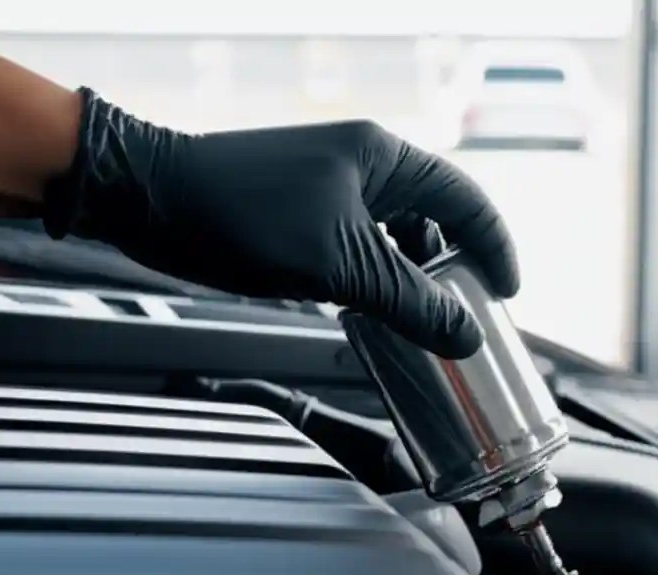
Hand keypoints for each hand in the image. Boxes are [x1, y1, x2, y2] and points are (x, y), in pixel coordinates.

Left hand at [42, 89, 516, 358]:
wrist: (150, 198)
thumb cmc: (242, 213)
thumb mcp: (340, 266)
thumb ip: (408, 302)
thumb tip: (465, 335)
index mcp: (385, 157)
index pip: (466, 200)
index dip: (495, 247)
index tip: (507, 294)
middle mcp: (365, 166)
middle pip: (436, 220)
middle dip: (456, 270)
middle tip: (467, 317)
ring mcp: (333, 188)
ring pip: (396, 238)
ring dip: (414, 280)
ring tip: (424, 325)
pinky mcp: (305, 214)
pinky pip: (362, 248)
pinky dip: (377, 281)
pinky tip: (375, 315)